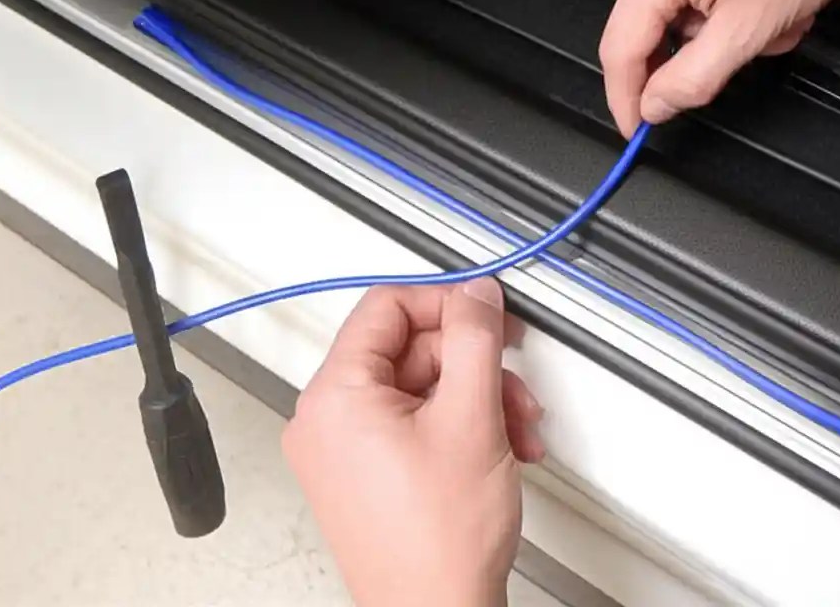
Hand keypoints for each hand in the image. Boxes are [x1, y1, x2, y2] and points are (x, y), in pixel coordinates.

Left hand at [281, 280, 543, 606]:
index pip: (386, 307)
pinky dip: (459, 429)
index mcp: (334, 397)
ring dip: (477, 400)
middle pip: (410, 352)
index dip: (445, 303)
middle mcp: (325, 421)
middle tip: (513, 388)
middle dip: (474, 367)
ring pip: (420, 390)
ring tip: (514, 432)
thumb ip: (475, 339)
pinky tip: (497, 450)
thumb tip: (475, 295)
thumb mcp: (471, 417)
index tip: (486, 312)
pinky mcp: (364, 475)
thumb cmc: (439, 544)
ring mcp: (343, 451)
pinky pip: (413, 425)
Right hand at [600, 0, 839, 134]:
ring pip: (679, 11)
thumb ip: (692, 80)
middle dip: (699, 55)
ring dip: (723, 29)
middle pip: (650, 31)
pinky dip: (727, 2)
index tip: (637, 129)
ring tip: (772, 17)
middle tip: (744, 57)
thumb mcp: (747, 30)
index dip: (626, 101)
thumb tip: (657, 104)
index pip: (620, 52)